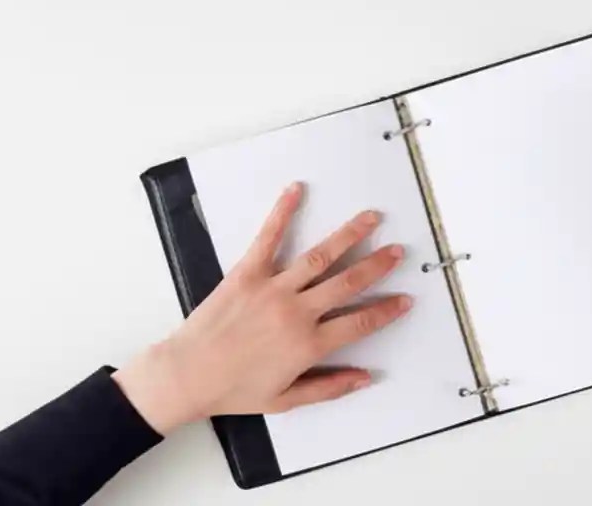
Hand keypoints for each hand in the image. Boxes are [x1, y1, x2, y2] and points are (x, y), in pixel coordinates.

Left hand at [114, 183, 411, 434]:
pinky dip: (282, 212)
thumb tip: (366, 378)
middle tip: (397, 251)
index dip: (387, 310)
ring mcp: (272, 289)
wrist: (186, 376)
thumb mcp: (285, 400)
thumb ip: (329, 388)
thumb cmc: (233, 390)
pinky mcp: (246, 273)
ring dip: (349, 234)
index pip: (360, 323)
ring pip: (320, 257)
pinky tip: (296, 191)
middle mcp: (296, 313)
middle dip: (378, 265)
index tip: (405, 299)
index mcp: (308, 345)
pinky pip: (268, 238)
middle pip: (348, 283)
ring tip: (370, 218)